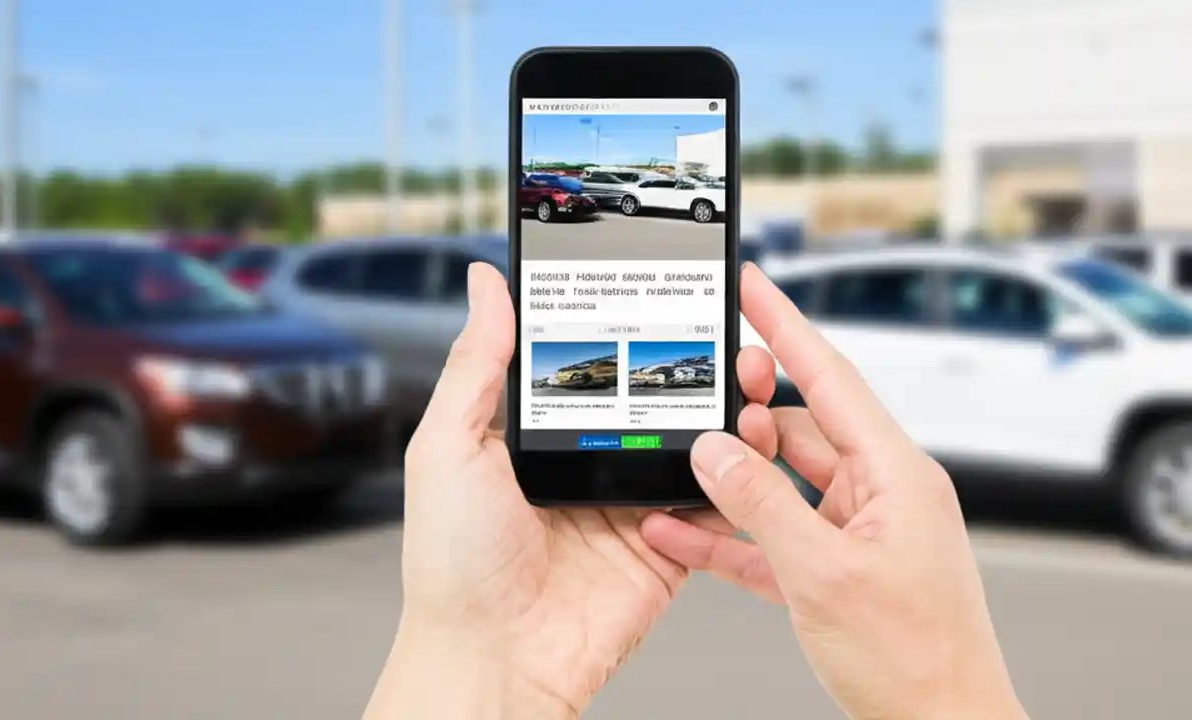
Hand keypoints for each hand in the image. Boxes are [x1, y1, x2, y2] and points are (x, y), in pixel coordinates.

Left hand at [364, 263, 705, 718]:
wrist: (493, 660)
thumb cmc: (453, 566)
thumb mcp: (447, 446)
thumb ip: (477, 363)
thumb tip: (485, 286)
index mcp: (535, 434)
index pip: (589, 363)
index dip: (622, 325)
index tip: (654, 285)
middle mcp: (586, 462)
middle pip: (651, 398)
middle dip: (692, 363)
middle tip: (721, 330)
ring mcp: (629, 503)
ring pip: (692, 444)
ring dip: (724, 412)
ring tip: (745, 378)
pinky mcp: (666, 546)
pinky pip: (711, 504)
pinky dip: (735, 477)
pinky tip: (745, 445)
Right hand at [641, 265, 1026, 719]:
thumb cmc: (914, 659)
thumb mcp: (824, 573)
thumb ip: (762, 505)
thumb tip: (715, 451)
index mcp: (895, 473)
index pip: (831, 377)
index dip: (786, 325)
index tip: (752, 284)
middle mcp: (878, 492)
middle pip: (798, 429)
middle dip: (743, 418)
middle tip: (696, 404)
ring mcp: (855, 531)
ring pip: (779, 483)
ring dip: (729, 481)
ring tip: (679, 472)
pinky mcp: (832, 570)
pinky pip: (772, 535)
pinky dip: (730, 533)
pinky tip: (683, 530)